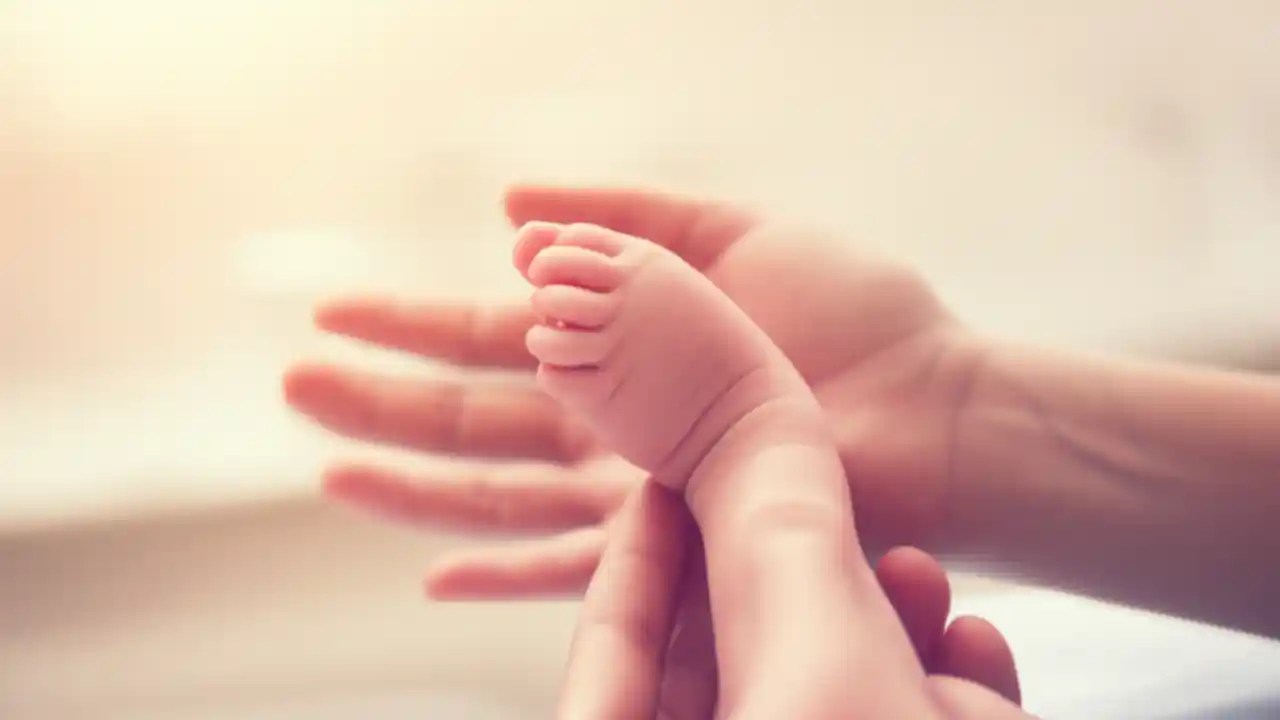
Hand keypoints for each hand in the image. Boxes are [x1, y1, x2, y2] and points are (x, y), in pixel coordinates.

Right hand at [283, 184, 977, 595]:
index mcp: (624, 339)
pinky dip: (498, 579)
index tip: (335, 312)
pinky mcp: (670, 547)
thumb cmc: (857, 317)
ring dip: (407, 483)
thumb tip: (511, 202)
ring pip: (494, 493)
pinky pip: (564, 575)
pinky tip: (435, 578)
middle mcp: (614, 419)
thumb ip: (626, 212)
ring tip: (324, 466)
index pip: (491, 335)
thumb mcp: (735, 228)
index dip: (410, 327)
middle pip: (471, 416)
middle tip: (293, 382)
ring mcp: (635, 489)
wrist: (941, 410)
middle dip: (381, 401)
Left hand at [559, 480, 1025, 717]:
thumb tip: (770, 456)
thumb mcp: (817, 681)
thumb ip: (782, 558)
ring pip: (829, 684)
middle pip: (724, 659)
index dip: (636, 551)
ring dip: (880, 620)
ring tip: (915, 567)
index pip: (612, 645)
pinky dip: (945, 680)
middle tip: (797, 495)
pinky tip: (978, 642)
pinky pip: (911, 713)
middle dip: (780, 569)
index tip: (665, 478)